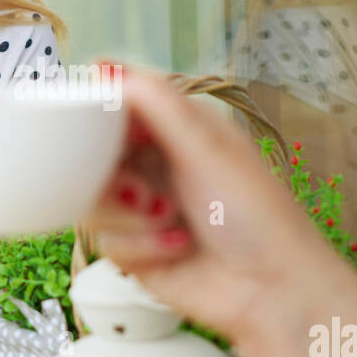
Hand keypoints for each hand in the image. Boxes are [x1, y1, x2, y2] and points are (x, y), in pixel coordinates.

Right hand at [81, 64, 333, 344]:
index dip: (97, 115)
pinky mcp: (135, 250)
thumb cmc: (254, 212)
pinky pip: (106, 240)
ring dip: (129, 214)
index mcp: (175, 128)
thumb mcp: (205, 144)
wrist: (271, 291)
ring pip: (92, 199)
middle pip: (92, 155)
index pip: (117, 104)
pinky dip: (141, 246)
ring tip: (168, 219)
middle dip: (111, 175)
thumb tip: (104, 65)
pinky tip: (177, 248)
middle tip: (140, 189)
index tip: (85, 127)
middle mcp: (155, 163)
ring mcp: (142, 208)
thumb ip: (154, 101)